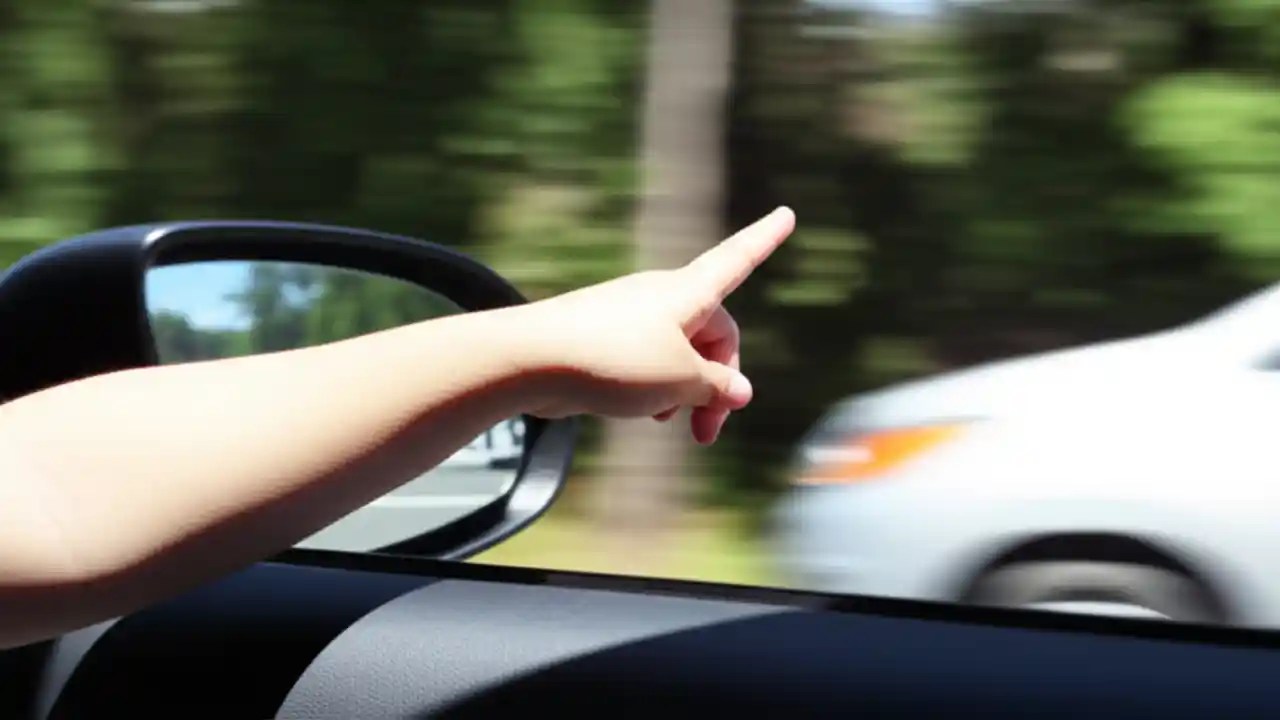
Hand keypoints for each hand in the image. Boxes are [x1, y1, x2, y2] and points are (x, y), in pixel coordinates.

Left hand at [517, 206, 795, 443]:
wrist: (533, 360)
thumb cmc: (612, 360)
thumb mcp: (680, 380)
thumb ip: (716, 385)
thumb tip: (739, 390)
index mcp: (689, 293)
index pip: (738, 259)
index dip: (765, 240)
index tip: (787, 214)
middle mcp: (663, 297)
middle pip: (712, 335)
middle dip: (718, 383)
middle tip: (708, 430)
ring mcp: (633, 316)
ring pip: (680, 353)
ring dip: (686, 391)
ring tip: (673, 423)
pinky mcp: (606, 337)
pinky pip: (648, 361)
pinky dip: (656, 388)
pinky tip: (644, 413)